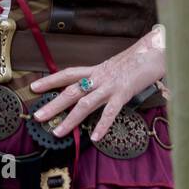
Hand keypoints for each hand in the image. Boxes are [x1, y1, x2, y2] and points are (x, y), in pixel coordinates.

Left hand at [28, 29, 165, 142]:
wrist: (154, 52)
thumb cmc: (137, 61)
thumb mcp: (115, 67)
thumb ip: (103, 77)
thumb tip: (93, 87)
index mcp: (96, 70)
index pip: (68, 74)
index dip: (50, 80)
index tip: (34, 87)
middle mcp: (99, 77)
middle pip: (71, 91)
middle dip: (53, 104)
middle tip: (38, 116)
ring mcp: (110, 86)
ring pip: (85, 104)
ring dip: (70, 119)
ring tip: (58, 132)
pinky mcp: (123, 93)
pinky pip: (110, 112)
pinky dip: (102, 125)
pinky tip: (96, 136)